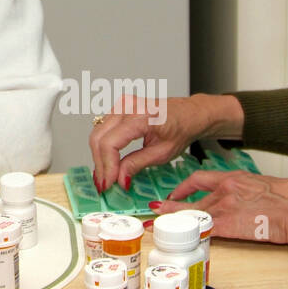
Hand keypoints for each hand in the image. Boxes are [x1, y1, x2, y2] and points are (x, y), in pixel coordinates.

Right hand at [88, 93, 243, 192]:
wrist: (190, 114)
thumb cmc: (182, 128)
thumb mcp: (163, 153)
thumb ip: (137, 164)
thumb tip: (119, 178)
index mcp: (142, 116)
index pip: (111, 143)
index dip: (107, 167)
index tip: (108, 183)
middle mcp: (128, 106)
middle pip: (99, 138)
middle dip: (100, 165)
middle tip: (104, 184)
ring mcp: (122, 104)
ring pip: (97, 134)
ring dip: (99, 157)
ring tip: (106, 176)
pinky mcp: (120, 107)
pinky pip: (103, 128)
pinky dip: (103, 147)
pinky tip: (108, 161)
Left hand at [153, 169, 287, 245]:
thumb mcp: (267, 187)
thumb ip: (251, 191)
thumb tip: (249, 198)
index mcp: (235, 178)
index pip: (200, 178)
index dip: (183, 187)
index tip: (173, 193)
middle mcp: (225, 190)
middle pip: (189, 199)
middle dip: (169, 206)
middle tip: (153, 210)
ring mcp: (226, 208)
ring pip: (191, 215)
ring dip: (171, 222)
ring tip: (154, 227)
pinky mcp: (230, 226)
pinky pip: (203, 231)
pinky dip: (188, 236)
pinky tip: (177, 240)